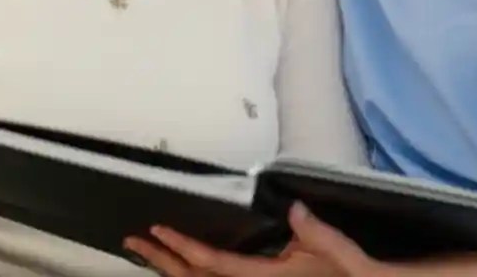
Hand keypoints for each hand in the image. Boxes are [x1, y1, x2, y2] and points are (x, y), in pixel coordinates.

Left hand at [127, 203, 386, 276]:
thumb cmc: (344, 273)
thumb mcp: (333, 251)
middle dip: (161, 261)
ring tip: (145, 252)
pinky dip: (190, 275)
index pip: (212, 263)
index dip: (183, 247)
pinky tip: (178, 268)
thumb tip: (294, 208)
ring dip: (169, 270)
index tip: (157, 230)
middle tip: (132, 241)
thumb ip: (313, 230)